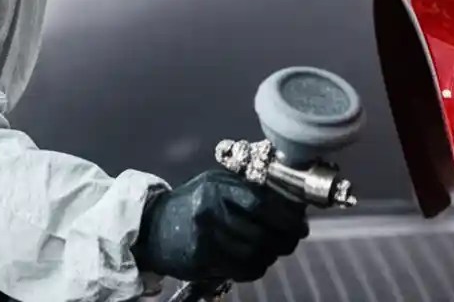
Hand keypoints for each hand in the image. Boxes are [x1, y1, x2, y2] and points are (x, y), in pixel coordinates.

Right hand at [134, 169, 309, 281]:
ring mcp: (203, 236)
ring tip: (273, 250)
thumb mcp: (217, 185)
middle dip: (286, 239)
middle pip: (263, 231)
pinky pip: (242, 269)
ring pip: (255, 253)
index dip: (287, 216)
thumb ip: (249, 189)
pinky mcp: (199, 259)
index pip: (262, 202)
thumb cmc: (193, 204)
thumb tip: (294, 202)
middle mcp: (210, 208)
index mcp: (218, 186)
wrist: (152, 228)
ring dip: (271, 255)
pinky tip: (254, 261)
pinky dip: (255, 268)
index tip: (301, 222)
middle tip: (293, 239)